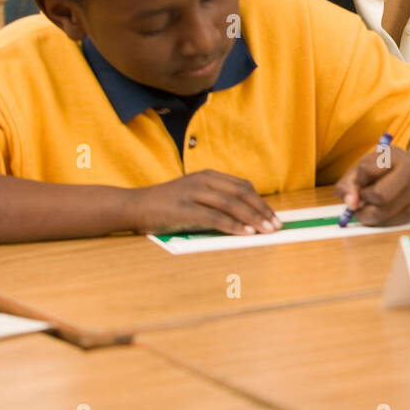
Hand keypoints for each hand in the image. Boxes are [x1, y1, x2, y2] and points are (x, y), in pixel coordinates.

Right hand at [128, 170, 280, 235]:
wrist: (133, 206)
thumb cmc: (166, 206)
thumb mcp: (194, 196)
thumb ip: (216, 201)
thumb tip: (246, 216)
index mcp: (208, 176)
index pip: (243, 186)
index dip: (261, 201)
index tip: (274, 216)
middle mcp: (203, 181)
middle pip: (241, 194)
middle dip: (262, 210)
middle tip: (276, 225)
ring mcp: (193, 194)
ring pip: (232, 204)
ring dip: (253, 218)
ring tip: (267, 231)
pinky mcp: (184, 209)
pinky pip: (215, 218)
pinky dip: (233, 226)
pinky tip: (246, 233)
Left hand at [334, 145, 409, 225]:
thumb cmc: (388, 170)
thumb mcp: (367, 165)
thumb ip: (349, 182)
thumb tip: (351, 204)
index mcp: (395, 155)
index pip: (366, 170)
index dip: (358, 179)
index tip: (361, 180)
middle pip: (378, 195)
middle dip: (364, 199)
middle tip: (364, 196)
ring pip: (381, 214)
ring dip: (367, 213)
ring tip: (370, 205)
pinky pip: (388, 223)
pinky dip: (378, 221)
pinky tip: (380, 211)